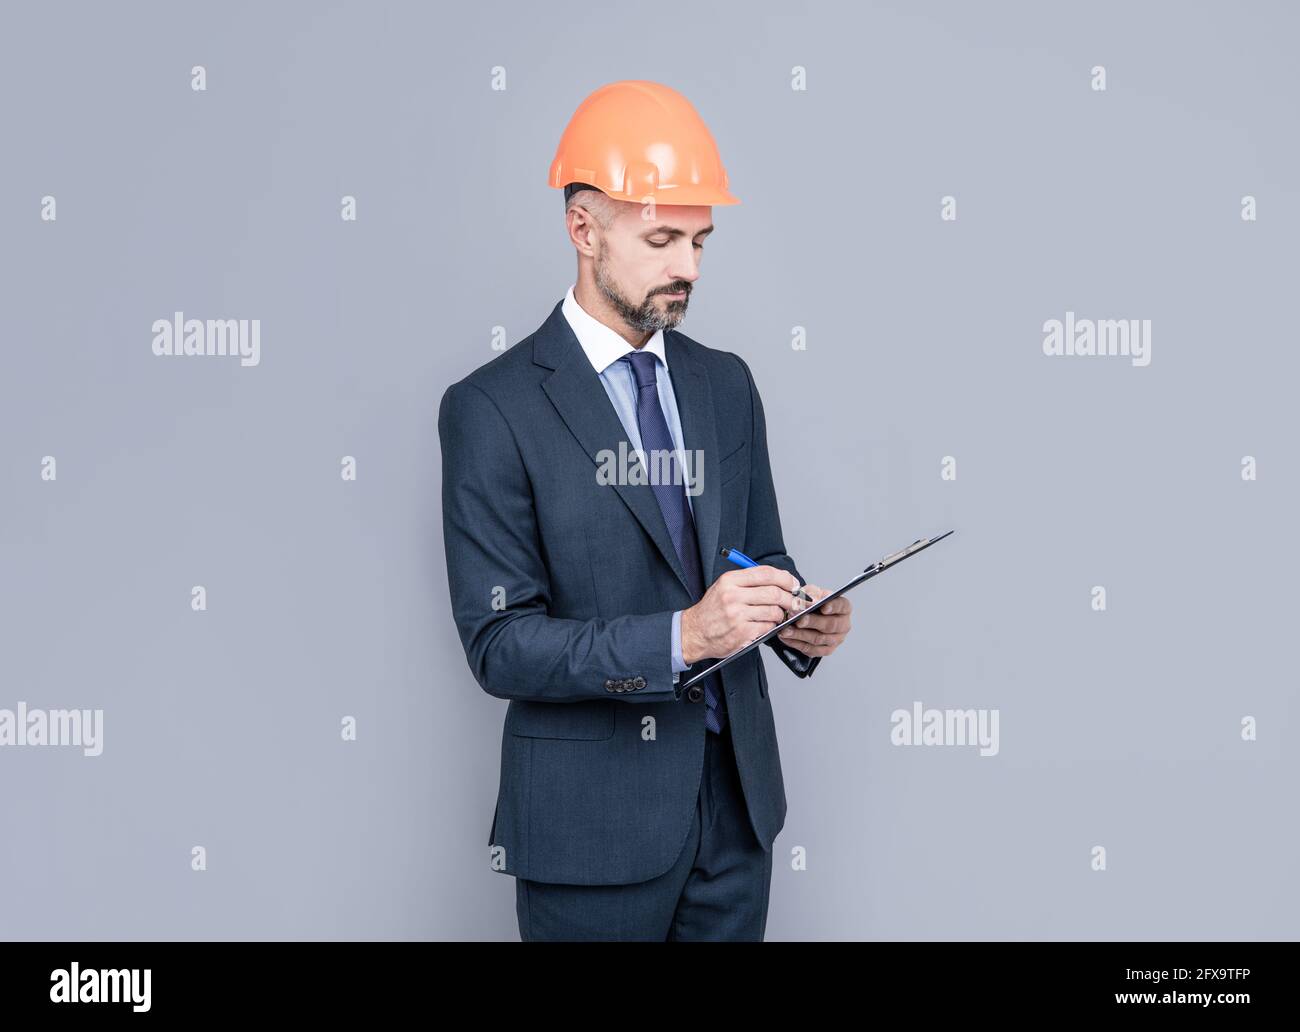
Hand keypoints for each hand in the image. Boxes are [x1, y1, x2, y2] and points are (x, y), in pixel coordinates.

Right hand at [681, 566, 805, 663]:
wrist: (695, 632)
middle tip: (795, 602)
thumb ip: (748, 581)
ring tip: (775, 615)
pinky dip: (771, 626)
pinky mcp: (742, 632)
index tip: (793, 584)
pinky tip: (765, 625)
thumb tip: (780, 579)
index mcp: (730, 580)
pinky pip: (768, 626)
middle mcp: (733, 596)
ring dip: (780, 614)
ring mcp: (737, 615)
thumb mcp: (724, 587)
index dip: (785, 578)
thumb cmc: (712, 610)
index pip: (765, 573)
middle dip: (790, 598)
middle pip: (774, 592)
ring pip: (774, 611)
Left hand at [776, 583, 851, 656]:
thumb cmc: (811, 602)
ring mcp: (836, 639)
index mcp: (844, 608)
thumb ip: (810, 595)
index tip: (823, 606)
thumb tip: (808, 602)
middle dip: (812, 622)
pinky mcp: (826, 650)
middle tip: (799, 620)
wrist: (806, 615)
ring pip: (818, 639)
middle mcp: (843, 625)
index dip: (833, 606)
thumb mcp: (810, 592)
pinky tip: (787, 638)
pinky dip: (797, 644)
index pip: (842, 606)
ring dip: (800, 635)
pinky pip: (811, 650)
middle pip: (830, 625)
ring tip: (786, 630)